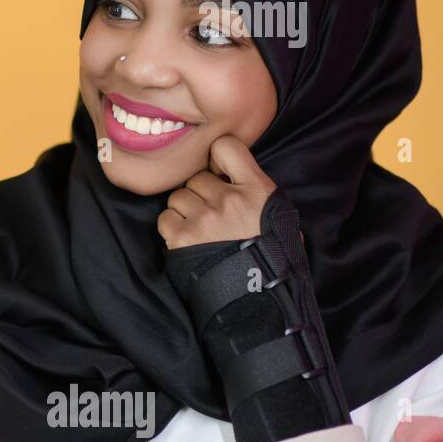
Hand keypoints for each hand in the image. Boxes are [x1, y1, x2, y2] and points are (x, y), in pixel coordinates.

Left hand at [157, 135, 276, 249]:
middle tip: (213, 215)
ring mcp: (204, 217)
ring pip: (178, 197)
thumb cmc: (269, 254)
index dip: (217, 155)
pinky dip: (173, 228)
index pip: (226, 145)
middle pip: (196, 177)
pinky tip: (190, 241)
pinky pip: (166, 218)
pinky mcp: (182, 236)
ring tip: (202, 230)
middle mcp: (230, 199)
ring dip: (185, 211)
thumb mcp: (277, 214)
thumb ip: (254, 187)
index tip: (218, 171)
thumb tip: (227, 167)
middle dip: (201, 193)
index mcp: (258, 189)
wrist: (257, 296)